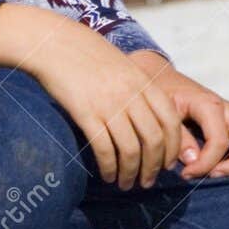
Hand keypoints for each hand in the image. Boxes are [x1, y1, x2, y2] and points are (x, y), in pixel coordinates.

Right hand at [0, 6, 184, 188]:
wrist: (55, 43)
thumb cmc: (88, 56)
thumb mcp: (123, 67)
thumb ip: (139, 90)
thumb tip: (149, 122)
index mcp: (144, 83)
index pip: (171, 122)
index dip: (172, 148)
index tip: (166, 164)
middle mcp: (131, 95)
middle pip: (154, 140)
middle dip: (153, 167)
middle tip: (147, 182)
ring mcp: (109, 105)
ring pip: (131, 150)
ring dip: (131, 173)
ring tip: (127, 184)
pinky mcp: (87, 114)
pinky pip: (105, 148)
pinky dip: (110, 167)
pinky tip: (107, 175)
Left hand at [134, 54, 228, 180]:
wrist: (159, 78)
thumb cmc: (160, 95)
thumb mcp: (162, 115)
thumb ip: (178, 138)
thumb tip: (193, 161)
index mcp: (208, 105)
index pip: (219, 141)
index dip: (206, 164)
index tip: (186, 174)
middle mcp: (227, 107)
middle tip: (215, 177)